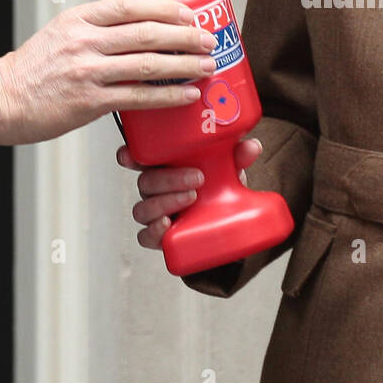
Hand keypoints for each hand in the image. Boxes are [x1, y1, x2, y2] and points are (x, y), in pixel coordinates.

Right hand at [0, 0, 215, 145]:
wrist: (2, 100)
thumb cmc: (33, 70)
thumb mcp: (61, 33)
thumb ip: (95, 29)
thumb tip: (138, 28)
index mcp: (79, 19)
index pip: (129, 5)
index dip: (165, 8)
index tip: (189, 14)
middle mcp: (84, 40)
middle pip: (145, 32)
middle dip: (184, 37)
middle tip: (208, 40)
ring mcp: (87, 70)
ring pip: (147, 63)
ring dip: (183, 65)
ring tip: (206, 67)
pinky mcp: (89, 101)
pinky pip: (138, 97)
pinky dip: (167, 96)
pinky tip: (186, 96)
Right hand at [116, 137, 262, 248]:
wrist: (227, 225)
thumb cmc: (218, 188)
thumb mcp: (228, 170)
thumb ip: (236, 156)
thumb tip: (251, 146)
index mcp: (164, 165)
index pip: (139, 156)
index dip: (130, 155)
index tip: (131, 155)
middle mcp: (154, 188)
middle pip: (145, 181)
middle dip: (169, 179)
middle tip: (197, 178)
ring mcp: (155, 212)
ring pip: (143, 208)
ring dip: (165, 202)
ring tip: (191, 198)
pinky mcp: (160, 236)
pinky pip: (145, 236)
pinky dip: (153, 231)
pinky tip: (166, 225)